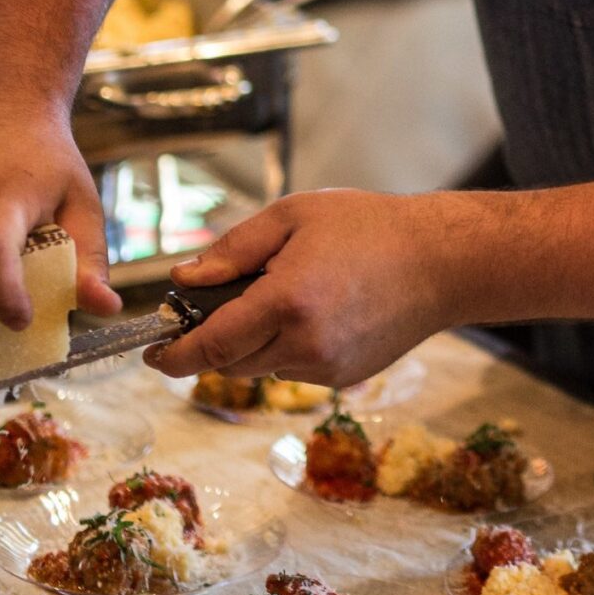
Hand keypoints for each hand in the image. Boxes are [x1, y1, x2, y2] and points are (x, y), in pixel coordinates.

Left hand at [144, 191, 451, 390]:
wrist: (442, 262)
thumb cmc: (369, 227)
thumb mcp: (293, 216)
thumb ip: (232, 249)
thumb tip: (184, 279)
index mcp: (286, 302)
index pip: (211, 345)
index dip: (173, 355)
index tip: (152, 355)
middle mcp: (305, 344)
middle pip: (230, 362)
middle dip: (212, 342)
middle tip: (214, 306)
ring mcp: (327, 367)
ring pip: (262, 368)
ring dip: (253, 344)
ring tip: (284, 295)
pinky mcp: (345, 378)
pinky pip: (295, 369)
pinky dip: (287, 348)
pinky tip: (315, 310)